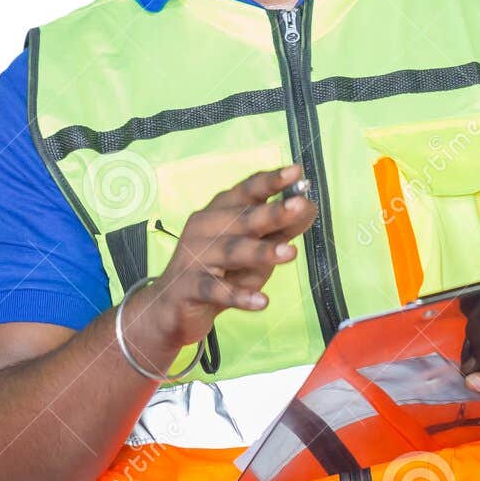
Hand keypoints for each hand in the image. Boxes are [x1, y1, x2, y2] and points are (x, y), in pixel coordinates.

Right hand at [135, 164, 315, 351]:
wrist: (171, 309)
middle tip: (300, 205)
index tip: (296, 171)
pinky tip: (262, 301)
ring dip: (261, 252)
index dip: (271, 181)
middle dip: (272, 212)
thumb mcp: (254, 250)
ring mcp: (194, 257)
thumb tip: (308, 206)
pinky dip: (239, 295)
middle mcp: (205, 228)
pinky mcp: (189, 287)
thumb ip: (278, 230)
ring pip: (230, 251)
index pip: (246, 191)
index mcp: (220, 212)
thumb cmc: (220, 272)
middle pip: (242, 218)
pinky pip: (216, 290)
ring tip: (291, 253)